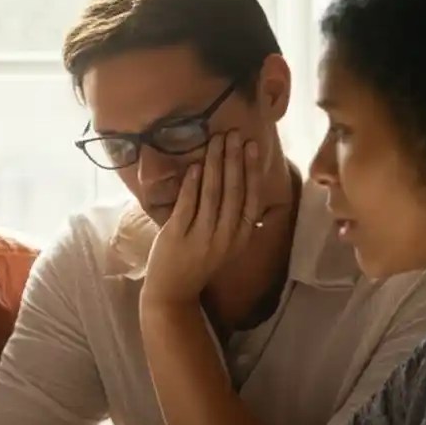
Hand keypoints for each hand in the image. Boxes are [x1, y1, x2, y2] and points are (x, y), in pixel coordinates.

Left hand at [142, 131, 261, 304]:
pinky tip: (194, 165)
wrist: (173, 291)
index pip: (251, 197)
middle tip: (233, 133)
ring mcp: (201, 237)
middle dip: (233, 158)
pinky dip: (191, 183)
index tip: (251, 145)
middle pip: (233, 190)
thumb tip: (243, 180)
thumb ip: (234, 218)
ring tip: (215, 140)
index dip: (252, 169)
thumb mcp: (226, 243)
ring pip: (212, 193)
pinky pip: (187, 204)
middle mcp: (225, 237)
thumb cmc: (198, 261)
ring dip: (214, 163)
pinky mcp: (177, 236)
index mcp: (240, 237)